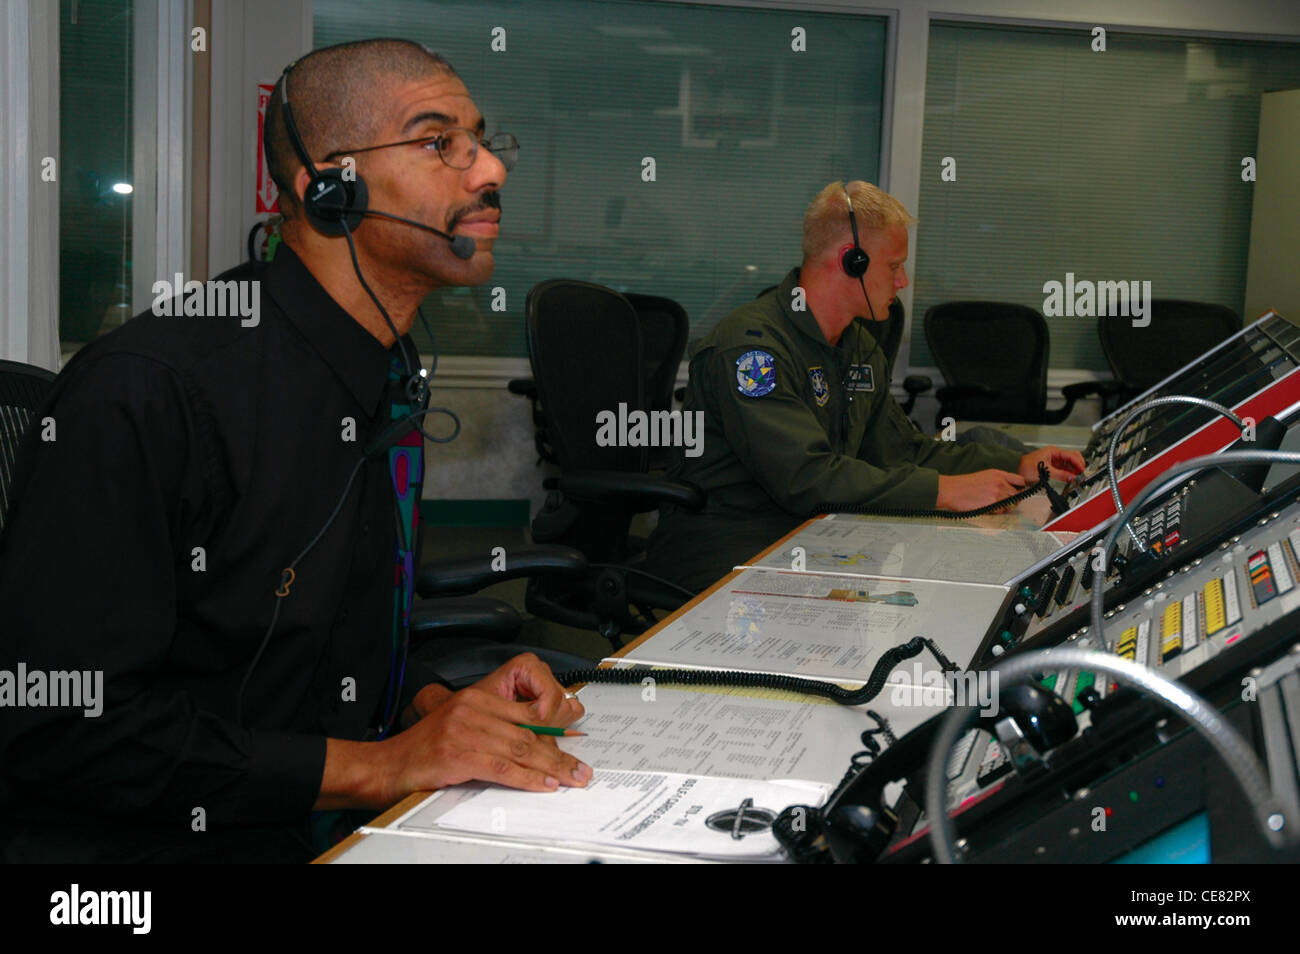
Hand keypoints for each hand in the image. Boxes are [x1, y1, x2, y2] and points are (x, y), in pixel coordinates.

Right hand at [382, 653, 590, 801]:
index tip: (573, 742)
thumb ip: (496, 728)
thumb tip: (535, 744)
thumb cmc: (425, 747)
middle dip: (559, 755)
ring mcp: (465, 731)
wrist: (388, 764)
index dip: (554, 731)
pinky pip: (502, 768)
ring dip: (550, 769)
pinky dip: (527, 778)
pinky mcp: (459, 755)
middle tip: (579, 769)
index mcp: (477, 698)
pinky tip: (542, 784)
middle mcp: (473, 709)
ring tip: (569, 779)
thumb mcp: (462, 726)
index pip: (526, 713)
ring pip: (520, 750)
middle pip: (528, 733)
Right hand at [936, 469, 1026, 512]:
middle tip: (1006, 502)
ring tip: (995, 505)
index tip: (1017, 492)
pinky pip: (1002, 511)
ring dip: (1006, 507)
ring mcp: (997, 494)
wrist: (952, 490)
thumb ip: (998, 480)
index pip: (1020, 481)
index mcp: (998, 474)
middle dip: (1014, 500)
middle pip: (1018, 494)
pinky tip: (989, 508)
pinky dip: (998, 511)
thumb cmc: (964, 484)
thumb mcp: (984, 475)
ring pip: (1011, 504)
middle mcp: (1000, 483)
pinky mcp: (992, 504)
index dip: (1020, 488)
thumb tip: (1008, 488)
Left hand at [1019, 446, 1084, 482]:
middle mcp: (1054, 455)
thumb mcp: (1045, 472)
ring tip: (1077, 477)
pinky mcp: (1052, 467)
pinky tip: (1070, 477)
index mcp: (1052, 451)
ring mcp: (1054, 461)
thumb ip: (1060, 474)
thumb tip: (1071, 477)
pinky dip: (1069, 472)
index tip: (1082, 470)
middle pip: (1072, 457)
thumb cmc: (1026, 468)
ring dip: (1074, 469)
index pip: (1071, 455)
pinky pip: (1064, 468)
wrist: (1017, 472)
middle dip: (1078, 464)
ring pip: (1069, 463)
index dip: (1078, 462)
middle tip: (1082, 473)